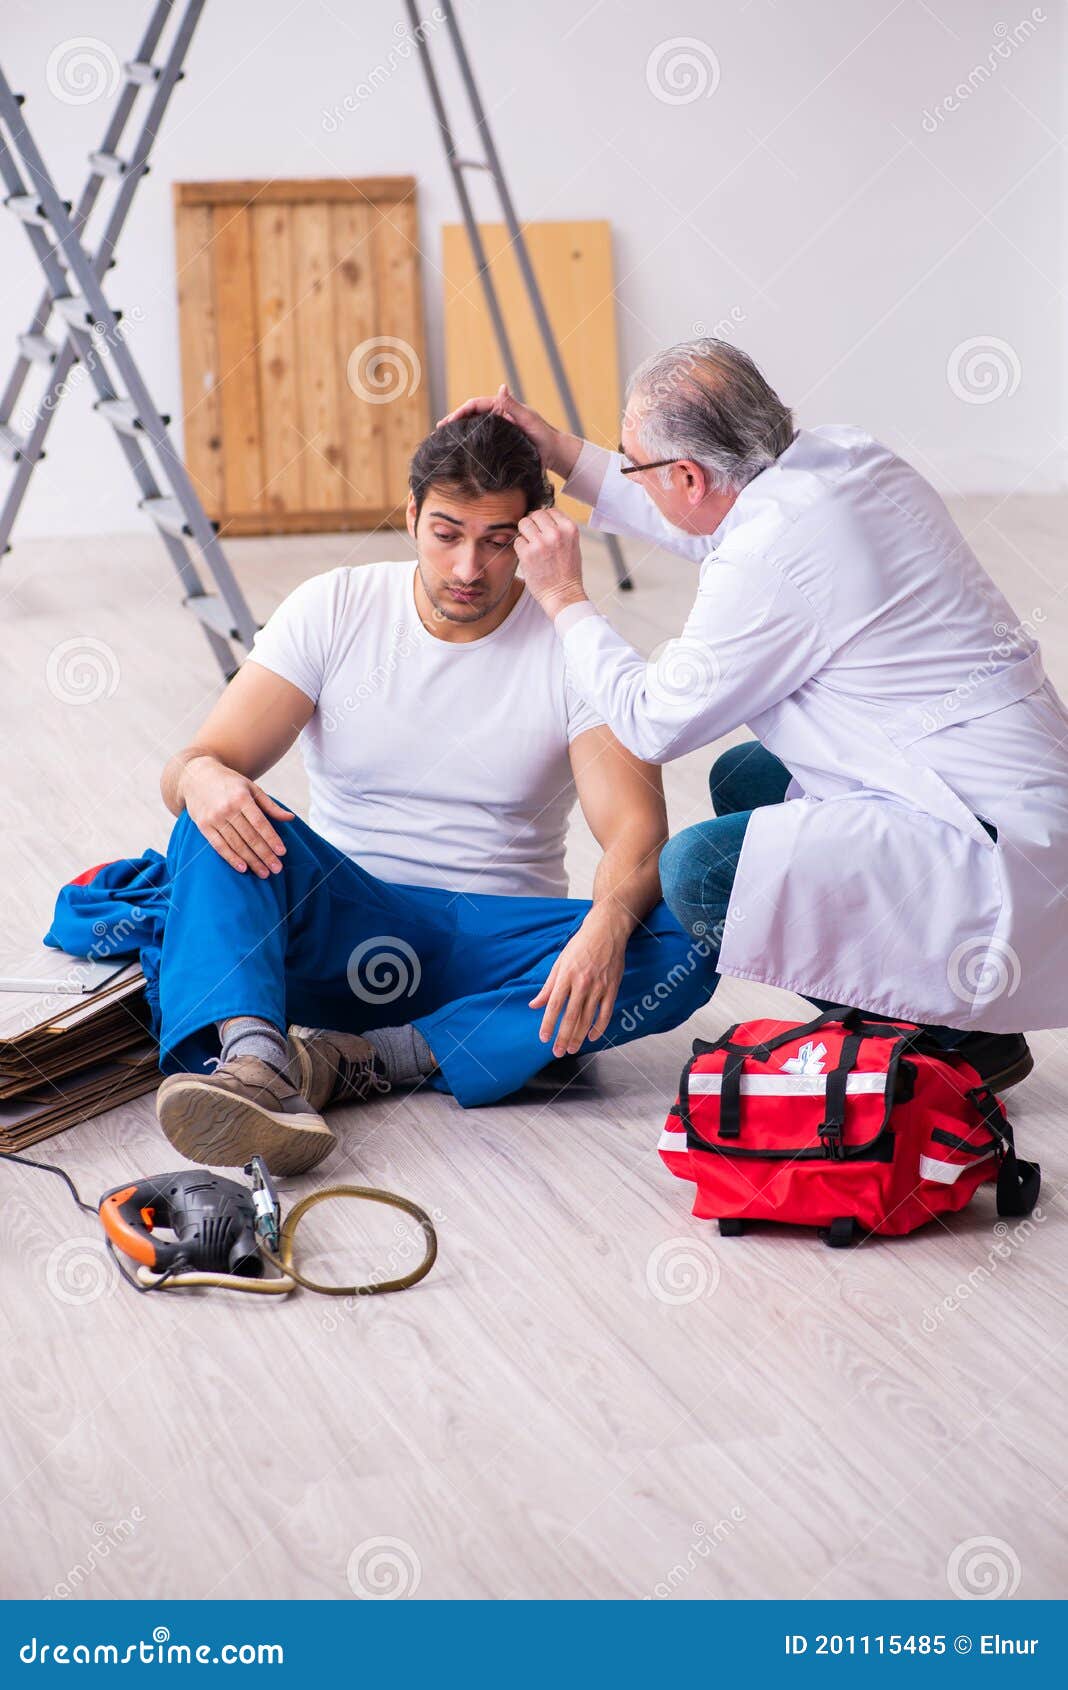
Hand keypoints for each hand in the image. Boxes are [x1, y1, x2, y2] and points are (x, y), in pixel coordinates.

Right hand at [181, 756, 293, 877]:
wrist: (196, 776)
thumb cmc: (230, 783)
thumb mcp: (251, 788)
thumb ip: (270, 805)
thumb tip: (290, 818)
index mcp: (241, 798)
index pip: (260, 823)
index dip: (271, 839)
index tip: (282, 852)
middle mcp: (227, 809)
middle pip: (249, 837)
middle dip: (265, 855)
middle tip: (277, 869)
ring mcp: (214, 818)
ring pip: (236, 844)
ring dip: (251, 860)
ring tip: (264, 873)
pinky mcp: (203, 826)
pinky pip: (219, 846)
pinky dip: (231, 858)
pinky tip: (243, 868)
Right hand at [436, 383, 579, 477]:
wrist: (554, 454)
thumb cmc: (544, 435)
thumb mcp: (528, 419)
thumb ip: (513, 405)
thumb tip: (501, 387)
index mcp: (503, 408)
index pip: (476, 405)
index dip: (461, 411)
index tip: (449, 421)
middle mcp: (499, 417)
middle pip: (471, 416)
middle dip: (455, 421)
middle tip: (439, 430)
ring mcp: (498, 430)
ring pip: (474, 428)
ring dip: (459, 432)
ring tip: (443, 439)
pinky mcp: (500, 444)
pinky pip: (481, 442)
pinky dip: (469, 444)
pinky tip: (460, 451)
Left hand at [514, 507, 588, 619]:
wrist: (563, 595)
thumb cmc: (567, 572)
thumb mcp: (571, 544)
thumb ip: (559, 529)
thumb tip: (541, 517)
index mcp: (569, 528)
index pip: (550, 510)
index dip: (544, 520)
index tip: (543, 530)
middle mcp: (556, 533)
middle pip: (535, 514)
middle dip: (533, 525)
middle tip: (535, 539)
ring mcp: (541, 542)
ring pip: (524, 524)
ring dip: (525, 534)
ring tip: (532, 547)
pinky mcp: (527, 553)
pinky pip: (517, 541)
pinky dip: (520, 548)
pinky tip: (529, 558)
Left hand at [529, 906, 628, 1057]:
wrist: (606, 931)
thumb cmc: (580, 945)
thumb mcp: (559, 962)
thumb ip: (548, 986)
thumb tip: (534, 1004)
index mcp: (566, 975)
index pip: (554, 1005)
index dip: (548, 1024)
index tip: (543, 1038)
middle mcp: (582, 983)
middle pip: (571, 1016)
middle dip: (563, 1037)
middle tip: (558, 1052)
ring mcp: (599, 986)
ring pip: (588, 1018)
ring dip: (579, 1036)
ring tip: (572, 1049)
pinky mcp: (612, 988)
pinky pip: (606, 1013)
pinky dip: (599, 1027)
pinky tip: (592, 1037)